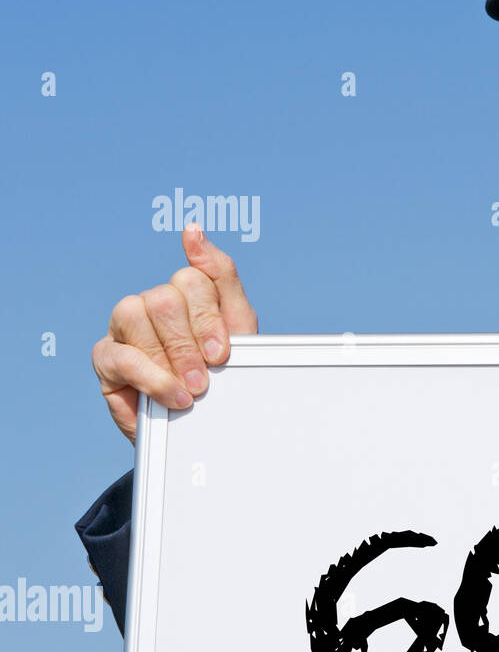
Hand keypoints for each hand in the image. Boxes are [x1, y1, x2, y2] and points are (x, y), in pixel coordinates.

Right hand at [92, 223, 257, 443]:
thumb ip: (221, 274)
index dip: (209, 317)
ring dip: (169, 357)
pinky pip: (122, 356)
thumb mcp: (239, 326)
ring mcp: (125, 326)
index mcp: (186, 291)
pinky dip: (151, 377)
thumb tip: (192, 228)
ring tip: (192, 389)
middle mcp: (153, 302)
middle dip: (190, 342)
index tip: (223, 353)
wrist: (204, 423)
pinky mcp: (106, 358)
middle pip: (164, 297)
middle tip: (206, 377)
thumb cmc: (223, 372)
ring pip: (136, 315)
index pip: (193, 278)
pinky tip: (173, 396)